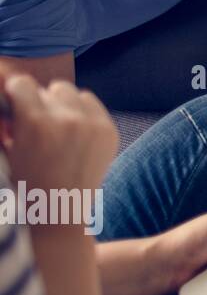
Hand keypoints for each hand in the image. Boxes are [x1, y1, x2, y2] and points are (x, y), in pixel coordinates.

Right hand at [1, 76, 117, 200]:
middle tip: (38, 122)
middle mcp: (67, 119)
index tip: (16, 106)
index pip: (22, 83)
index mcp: (35, 123)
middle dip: (42, 102)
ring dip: (64, 105)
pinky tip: (75, 132)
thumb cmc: (24, 182)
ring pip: (74, 93)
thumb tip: (9, 92)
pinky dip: (83, 112)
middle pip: (52, 88)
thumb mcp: (7, 150)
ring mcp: (92, 125)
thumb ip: (9, 121)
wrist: (57, 211)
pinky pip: (92, 103)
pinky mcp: (109, 131)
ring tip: (57, 127)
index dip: (16, 95)